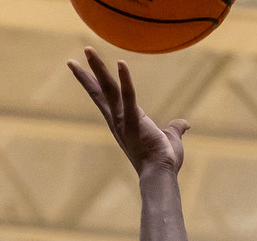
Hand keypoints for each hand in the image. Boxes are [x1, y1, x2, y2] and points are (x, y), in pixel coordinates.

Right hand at [69, 48, 186, 175]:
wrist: (161, 175)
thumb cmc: (163, 161)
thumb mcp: (170, 140)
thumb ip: (175, 129)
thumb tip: (184, 124)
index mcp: (123, 123)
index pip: (105, 99)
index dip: (93, 85)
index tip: (81, 71)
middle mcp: (117, 121)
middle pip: (98, 93)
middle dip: (86, 75)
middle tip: (71, 60)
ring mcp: (123, 120)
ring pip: (107, 89)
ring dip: (97, 68)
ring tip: (88, 49)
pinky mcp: (133, 121)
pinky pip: (128, 96)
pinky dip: (125, 79)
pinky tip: (121, 62)